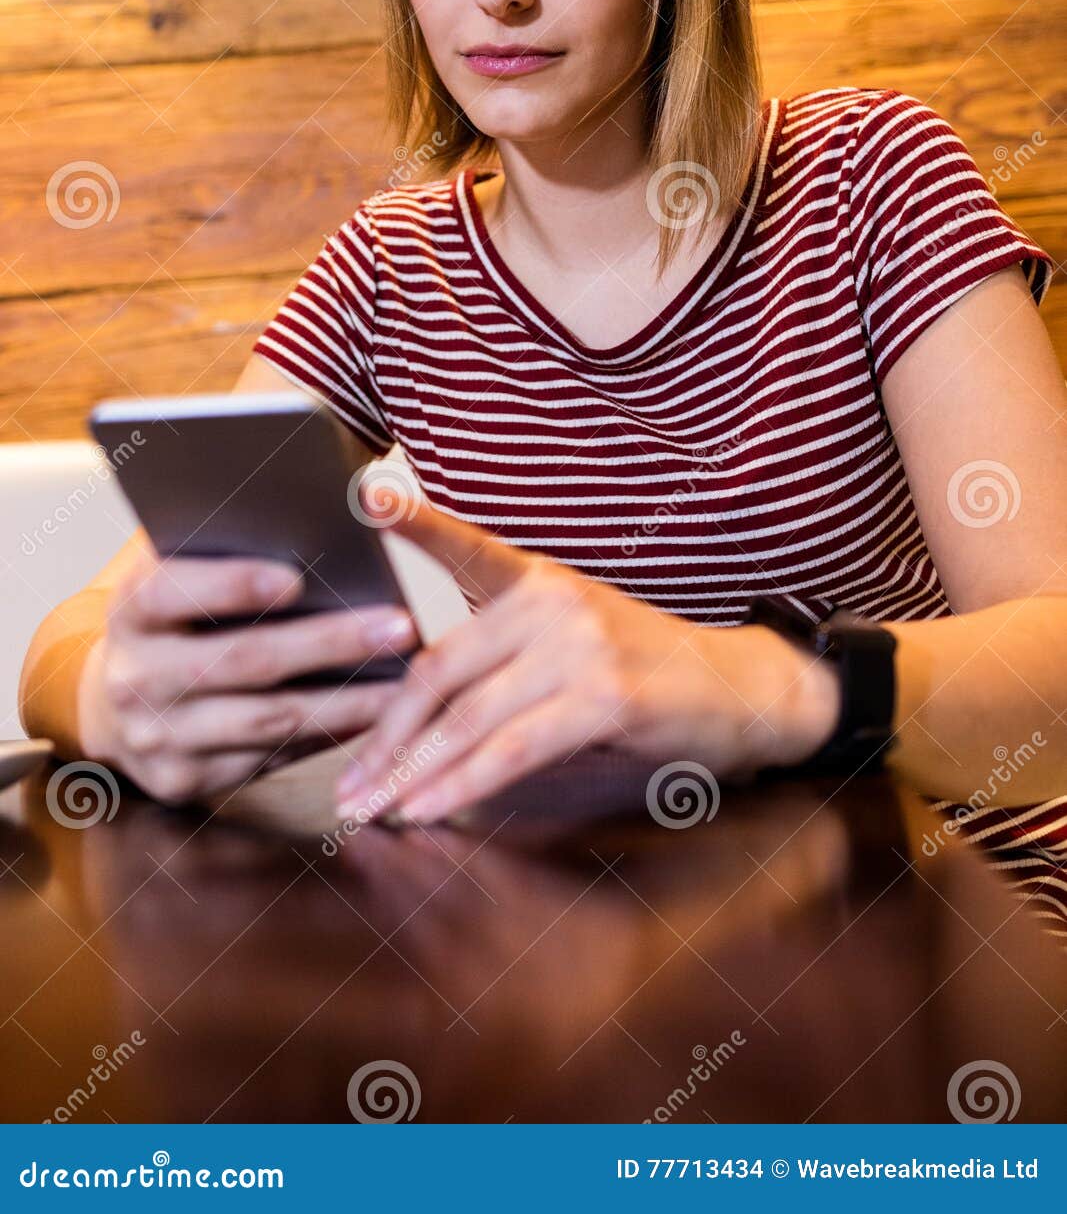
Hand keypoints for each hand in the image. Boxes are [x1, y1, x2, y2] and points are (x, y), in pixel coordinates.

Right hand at [79, 548, 418, 804]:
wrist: (115, 701)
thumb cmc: (176, 616)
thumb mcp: (178, 571)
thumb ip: (224, 547)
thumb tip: (315, 517)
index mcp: (132, 608)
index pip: (171, 591)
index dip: (231, 585)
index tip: (295, 578)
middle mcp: (136, 676)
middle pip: (241, 660)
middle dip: (328, 644)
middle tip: (398, 626)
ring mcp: (158, 736)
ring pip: (267, 720)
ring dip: (346, 701)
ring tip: (408, 681)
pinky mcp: (185, 780)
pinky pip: (271, 759)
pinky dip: (329, 735)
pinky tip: (376, 716)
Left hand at [334, 486, 839, 825]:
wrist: (742, 691)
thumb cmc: (646, 673)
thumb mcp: (573, 642)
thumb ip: (503, 658)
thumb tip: (417, 717)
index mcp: (538, 582)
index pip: (465, 549)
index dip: (415, 521)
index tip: (365, 493)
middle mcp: (552, 602)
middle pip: (441, 668)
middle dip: (385, 734)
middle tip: (346, 784)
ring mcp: (579, 646)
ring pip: (468, 715)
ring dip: (411, 771)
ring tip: (369, 808)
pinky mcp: (604, 697)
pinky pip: (511, 748)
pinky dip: (460, 784)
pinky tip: (426, 808)